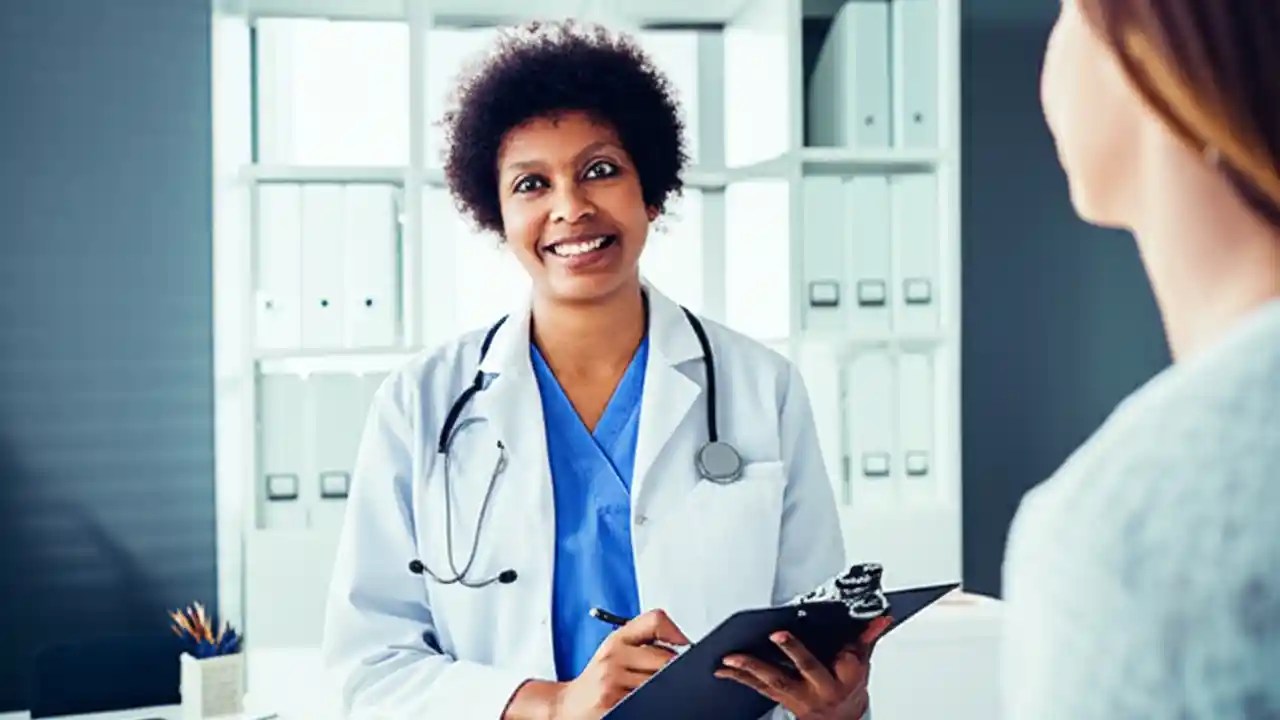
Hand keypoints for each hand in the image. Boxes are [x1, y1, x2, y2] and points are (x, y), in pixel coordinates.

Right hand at [551, 609, 690, 719]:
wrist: (566, 707)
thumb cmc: (596, 682)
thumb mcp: (614, 651)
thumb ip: (645, 644)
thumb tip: (683, 646)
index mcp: (617, 640)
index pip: (655, 621)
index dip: (677, 633)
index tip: (687, 648)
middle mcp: (614, 657)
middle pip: (666, 658)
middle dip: (679, 670)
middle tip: (680, 679)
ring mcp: (612, 681)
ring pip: (661, 682)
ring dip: (670, 690)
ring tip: (661, 694)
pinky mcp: (613, 703)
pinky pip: (648, 702)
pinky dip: (656, 703)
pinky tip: (651, 704)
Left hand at [715, 615, 891, 719]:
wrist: (839, 719)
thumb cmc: (848, 687)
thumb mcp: (863, 664)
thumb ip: (867, 638)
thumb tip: (882, 618)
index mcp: (843, 678)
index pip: (841, 661)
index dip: (839, 649)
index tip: (826, 637)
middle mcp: (819, 689)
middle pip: (805, 669)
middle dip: (792, 653)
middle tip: (777, 636)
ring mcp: (798, 696)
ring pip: (774, 681)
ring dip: (751, 669)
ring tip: (731, 657)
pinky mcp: (781, 699)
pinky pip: (759, 689)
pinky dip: (740, 678)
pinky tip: (723, 669)